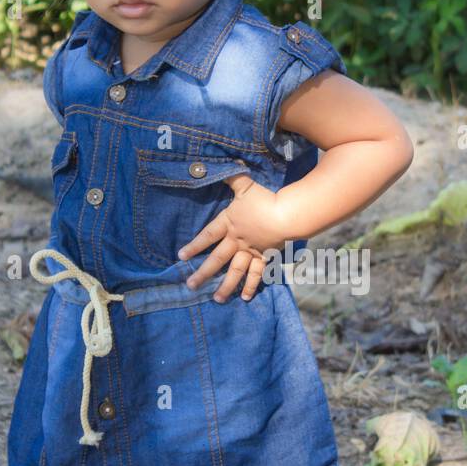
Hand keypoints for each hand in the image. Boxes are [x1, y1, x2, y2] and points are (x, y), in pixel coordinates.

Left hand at [177, 172, 286, 301]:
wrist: (286, 215)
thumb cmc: (264, 200)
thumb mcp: (245, 185)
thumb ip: (231, 177)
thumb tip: (212, 166)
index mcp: (229, 224)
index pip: (207, 235)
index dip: (194, 246)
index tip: (181, 257)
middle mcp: (237, 241)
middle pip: (217, 259)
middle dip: (203, 273)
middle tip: (190, 286)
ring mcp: (251, 252)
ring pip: (235, 272)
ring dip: (225, 286)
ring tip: (216, 299)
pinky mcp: (266, 257)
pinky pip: (257, 274)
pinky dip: (252, 286)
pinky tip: (246, 297)